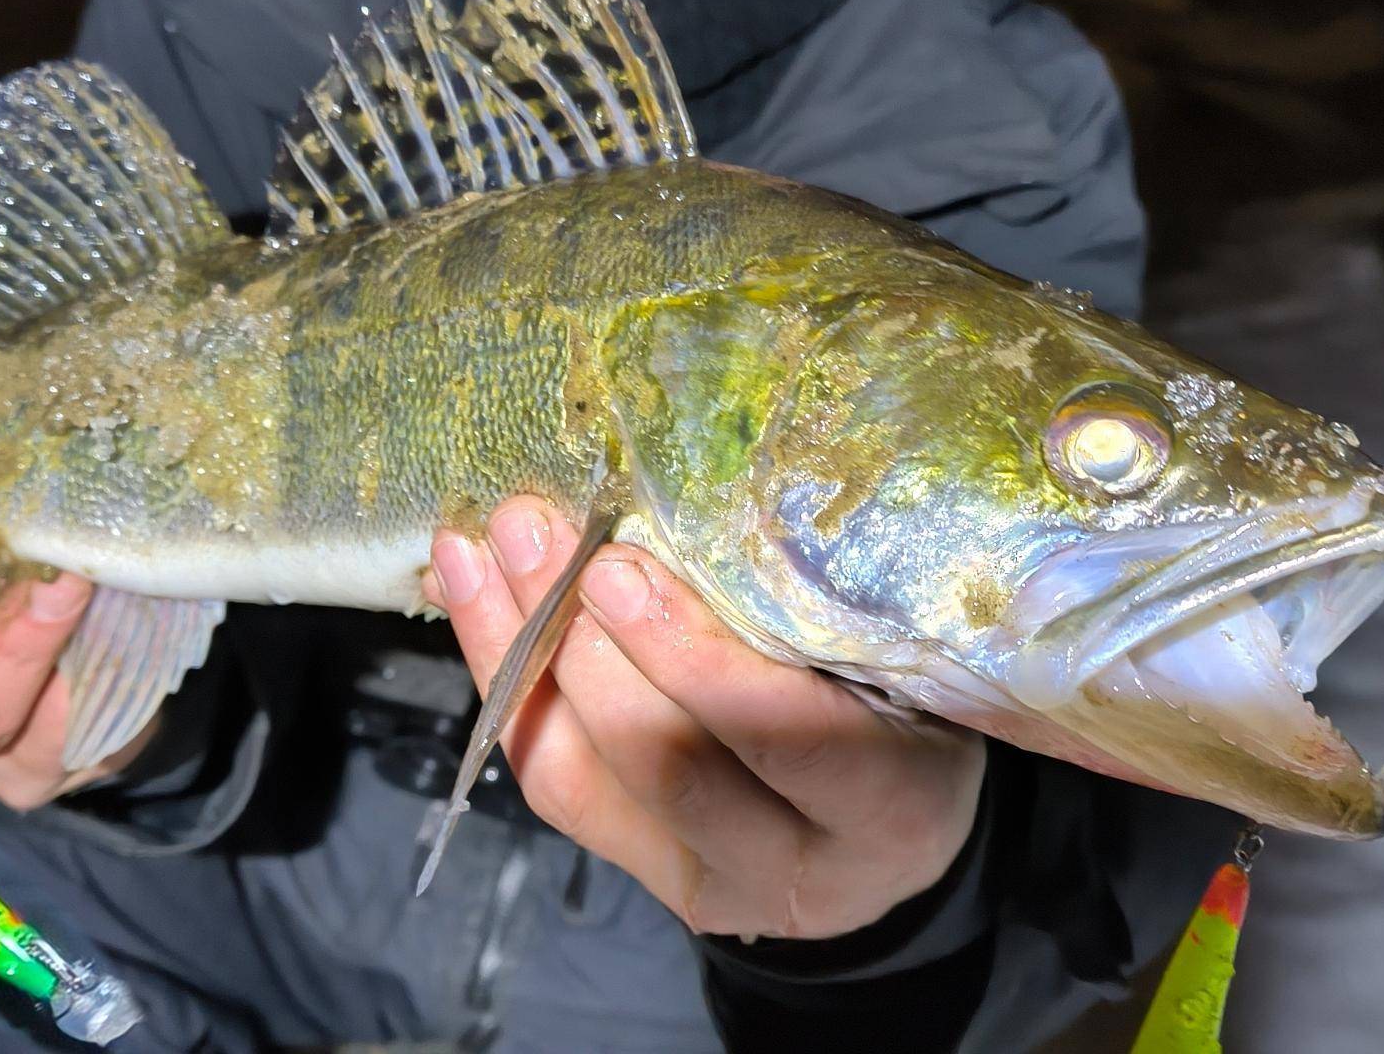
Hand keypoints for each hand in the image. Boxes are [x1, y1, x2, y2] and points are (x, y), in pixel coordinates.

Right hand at [0, 490, 148, 808]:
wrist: (58, 652)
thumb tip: (17, 466)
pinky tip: (140, 638)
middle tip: (63, 582)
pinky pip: (101, 740)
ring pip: (44, 743)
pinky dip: (124, 685)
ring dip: (93, 675)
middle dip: (16, 649)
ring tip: (118, 607)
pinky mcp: (63, 775)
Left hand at [425, 496, 986, 939]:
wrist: (895, 833)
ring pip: (586, 781)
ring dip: (518, 654)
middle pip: (664, 760)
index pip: (783, 737)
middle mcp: (802, 865)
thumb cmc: (908, 707)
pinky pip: (556, 789)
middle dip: (577, 638)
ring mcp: (714, 883)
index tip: (617, 562)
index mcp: (891, 798)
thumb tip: (673, 499)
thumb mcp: (900, 658)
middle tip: (529, 527)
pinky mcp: (648, 880)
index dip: (689, 658)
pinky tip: (476, 604)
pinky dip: (504, 691)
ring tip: (478, 554)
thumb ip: (815, 609)